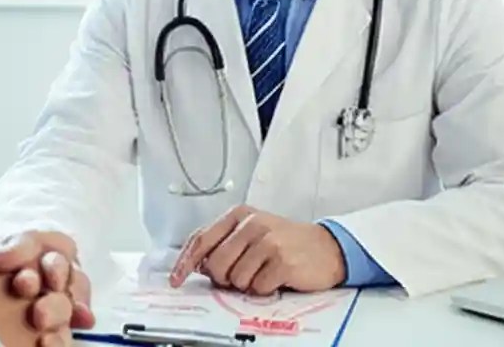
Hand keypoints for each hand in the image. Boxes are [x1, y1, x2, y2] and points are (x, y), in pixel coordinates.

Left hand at [0, 222, 86, 343]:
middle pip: (64, 273)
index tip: (33, 279)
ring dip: (65, 313)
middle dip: (62, 289)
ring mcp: (21, 302)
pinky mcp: (17, 329)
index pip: (46, 244)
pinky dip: (60, 336)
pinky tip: (52, 344)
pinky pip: (52, 328)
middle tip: (39, 313)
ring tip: (47, 333)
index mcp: (2, 250)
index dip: (51, 259)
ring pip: (64, 300)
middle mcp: (19, 272)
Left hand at [168, 206, 345, 294]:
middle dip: (223, 278)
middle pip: (214, 264)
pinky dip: (264, 289)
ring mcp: (268, 242)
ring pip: (235, 279)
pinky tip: (276, 277)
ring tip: (263, 272)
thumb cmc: (286, 241)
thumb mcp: (253, 232)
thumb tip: (197, 264)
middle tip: (241, 275)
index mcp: (240, 215)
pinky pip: (257, 288)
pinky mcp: (282, 261)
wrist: (327, 247)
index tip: (176, 278)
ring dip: (247, 284)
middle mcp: (252, 224)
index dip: (185, 262)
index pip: (201, 239)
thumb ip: (224, 243)